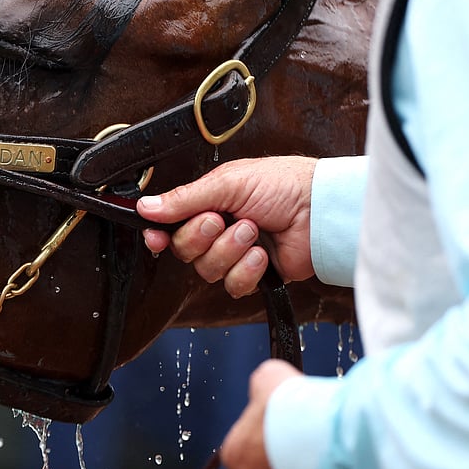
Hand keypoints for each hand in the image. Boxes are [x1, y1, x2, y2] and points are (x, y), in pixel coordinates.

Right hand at [135, 156, 315, 296]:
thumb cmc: (284, 185)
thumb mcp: (228, 183)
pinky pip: (233, 285)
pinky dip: (247, 270)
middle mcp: (218, 230)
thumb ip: (184, 198)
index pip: (170, 225)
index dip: (159, 234)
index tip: (156, 236)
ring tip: (253, 231)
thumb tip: (146, 207)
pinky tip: (263, 254)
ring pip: (207, 270)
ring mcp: (235, 254)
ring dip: (230, 250)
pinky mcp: (254, 275)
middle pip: (184, 250)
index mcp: (208, 203)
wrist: (322, 210)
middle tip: (221, 220)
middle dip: (202, 236)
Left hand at [221, 359, 343, 468]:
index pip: (249, 447)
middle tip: (312, 440)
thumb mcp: (269, 378)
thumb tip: (267, 384)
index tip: (290, 425)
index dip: (272, 435)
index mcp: (235, 454)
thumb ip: (264, 384)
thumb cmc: (290, 407)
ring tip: (329, 456)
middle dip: (291, 459)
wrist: (320, 433)